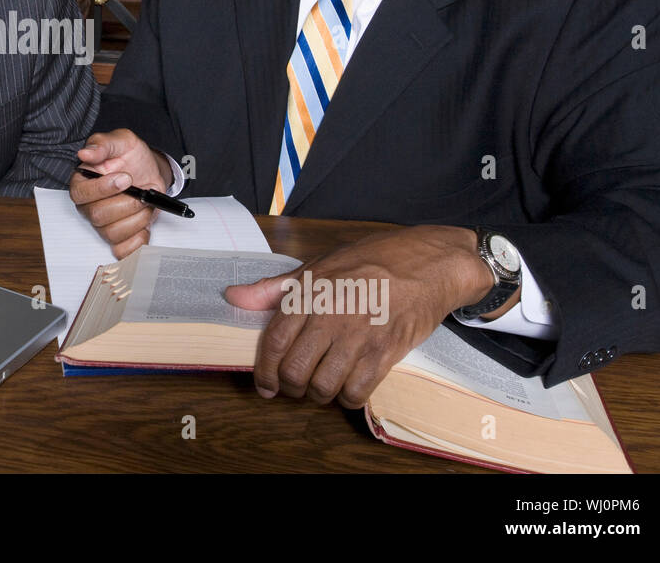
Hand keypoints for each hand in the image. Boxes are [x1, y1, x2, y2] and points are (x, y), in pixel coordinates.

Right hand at [69, 129, 175, 256]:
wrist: (150, 172)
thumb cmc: (131, 157)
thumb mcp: (121, 141)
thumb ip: (103, 144)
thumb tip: (85, 153)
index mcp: (82, 182)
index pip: (81, 194)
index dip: (103, 189)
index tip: (125, 178)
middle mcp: (89, 206)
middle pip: (99, 216)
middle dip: (127, 204)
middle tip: (141, 192)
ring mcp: (102, 224)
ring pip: (113, 233)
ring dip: (136, 219)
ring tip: (146, 204)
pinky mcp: (118, 238)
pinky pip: (123, 250)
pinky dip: (138, 240)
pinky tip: (144, 224)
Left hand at [224, 225, 492, 407]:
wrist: (427, 265)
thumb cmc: (371, 261)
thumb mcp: (318, 265)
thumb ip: (274, 288)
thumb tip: (233, 296)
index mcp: (309, 294)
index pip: (274, 342)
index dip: (264, 371)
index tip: (264, 385)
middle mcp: (330, 317)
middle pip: (295, 371)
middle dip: (289, 387)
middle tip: (294, 387)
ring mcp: (359, 337)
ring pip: (324, 387)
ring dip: (318, 394)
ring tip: (321, 386)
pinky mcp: (385, 353)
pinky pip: (357, 393)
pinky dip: (348, 399)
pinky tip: (348, 389)